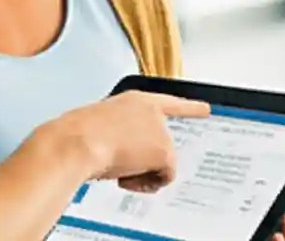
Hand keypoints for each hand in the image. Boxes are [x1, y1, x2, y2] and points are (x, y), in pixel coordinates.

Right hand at [48, 90, 209, 189]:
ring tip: (117, 167)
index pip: (169, 102)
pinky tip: (126, 177)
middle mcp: (153, 112)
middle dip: (145, 161)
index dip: (190, 108)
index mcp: (135, 100)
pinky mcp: (165, 151)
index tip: (207, 109)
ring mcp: (161, 130)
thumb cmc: (78, 135)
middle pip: (161, 146)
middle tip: (119, 165)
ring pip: (160, 165)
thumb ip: (121, 134)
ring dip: (141, 173)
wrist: (77, 142)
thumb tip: (122, 158)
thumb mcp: (101, 127)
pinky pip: (163, 178)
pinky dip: (146, 183)